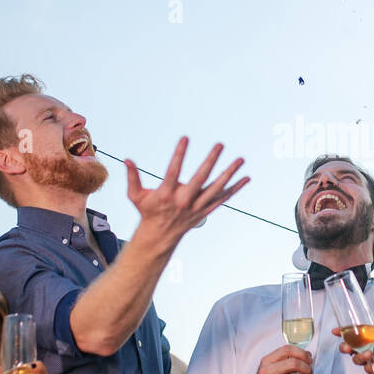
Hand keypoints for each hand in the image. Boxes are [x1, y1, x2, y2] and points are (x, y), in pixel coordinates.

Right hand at [124, 137, 249, 244]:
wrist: (160, 235)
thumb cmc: (148, 211)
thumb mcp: (136, 196)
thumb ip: (133, 177)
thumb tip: (127, 160)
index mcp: (166, 194)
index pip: (174, 171)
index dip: (179, 154)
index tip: (185, 138)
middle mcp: (184, 201)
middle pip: (200, 178)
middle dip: (211, 161)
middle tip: (220, 145)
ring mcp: (197, 206)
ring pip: (216, 188)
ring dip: (230, 173)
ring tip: (241, 159)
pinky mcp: (205, 210)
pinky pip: (223, 198)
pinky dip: (235, 189)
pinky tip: (246, 178)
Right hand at [247, 344, 315, 373]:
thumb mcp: (270, 370)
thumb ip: (285, 362)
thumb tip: (306, 355)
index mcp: (267, 361)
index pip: (287, 350)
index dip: (301, 353)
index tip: (309, 358)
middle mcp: (267, 372)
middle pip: (293, 363)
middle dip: (307, 367)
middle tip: (311, 371)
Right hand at [335, 316, 373, 373]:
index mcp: (373, 338)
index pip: (356, 333)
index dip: (344, 332)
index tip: (335, 331)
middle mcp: (370, 348)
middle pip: (350, 348)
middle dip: (345, 347)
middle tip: (348, 348)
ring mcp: (372, 360)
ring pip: (356, 359)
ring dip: (359, 357)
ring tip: (369, 355)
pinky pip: (367, 369)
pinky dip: (373, 367)